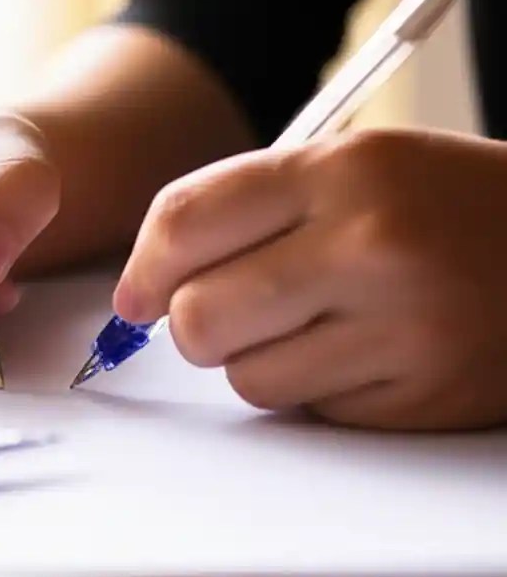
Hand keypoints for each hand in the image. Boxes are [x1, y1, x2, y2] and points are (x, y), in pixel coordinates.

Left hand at [114, 128, 506, 429]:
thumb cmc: (438, 205)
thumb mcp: (351, 165)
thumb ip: (242, 209)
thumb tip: (141, 290)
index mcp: (342, 170)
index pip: (184, 222)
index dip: (143, 267)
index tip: (138, 292)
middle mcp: (370, 245)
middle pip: (199, 315)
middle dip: (192, 324)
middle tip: (227, 312)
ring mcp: (402, 328)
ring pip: (246, 376)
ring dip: (258, 360)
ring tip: (315, 324)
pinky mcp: (422, 398)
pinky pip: (310, 411)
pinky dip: (317, 389)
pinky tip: (364, 350)